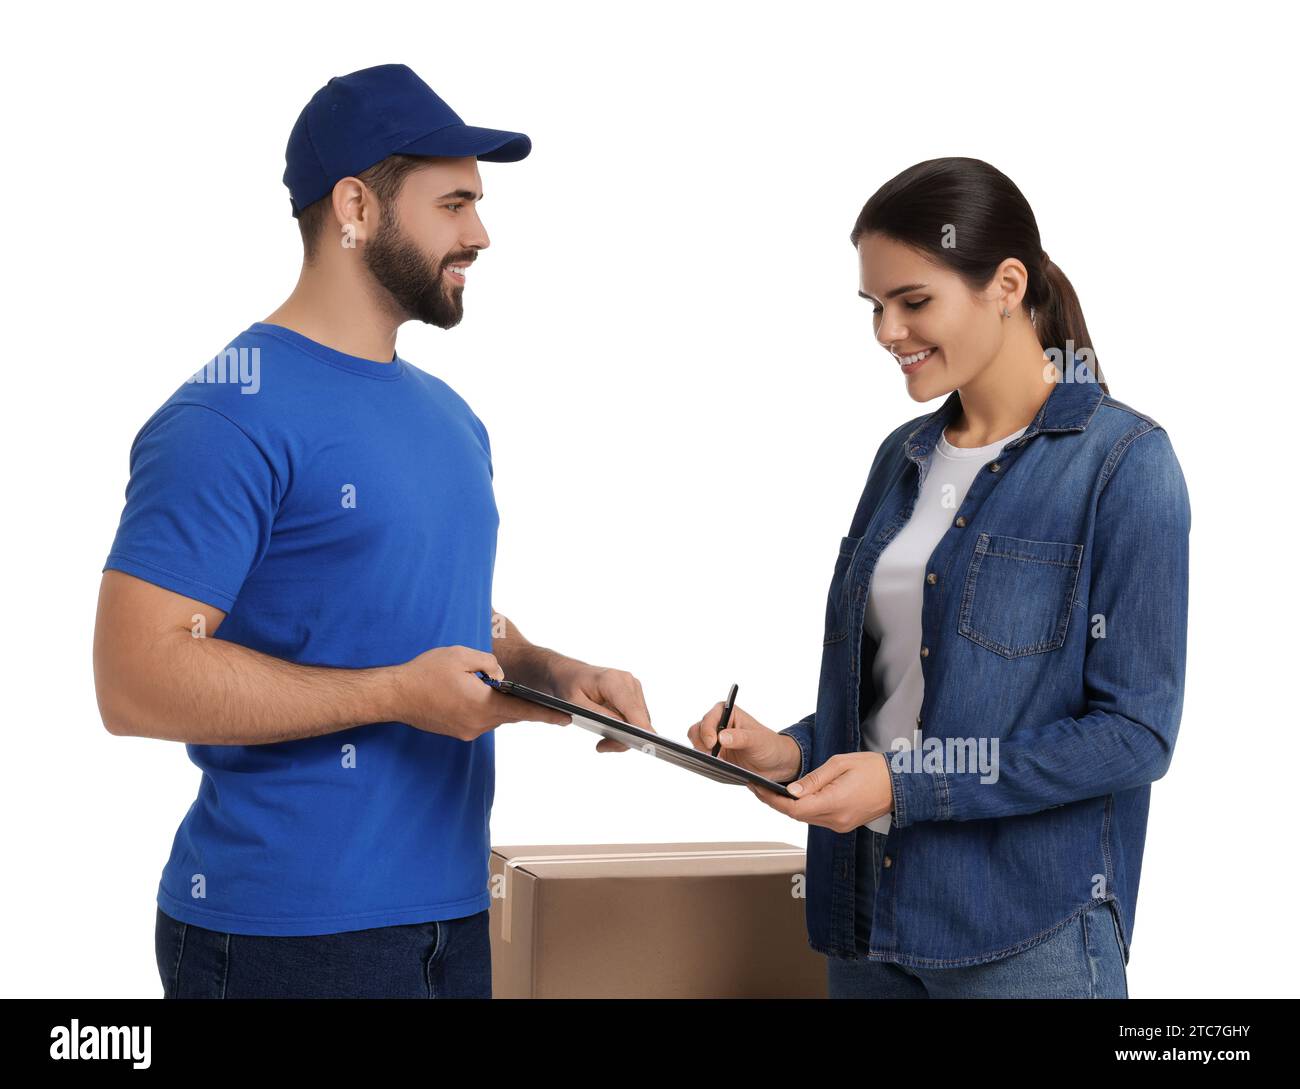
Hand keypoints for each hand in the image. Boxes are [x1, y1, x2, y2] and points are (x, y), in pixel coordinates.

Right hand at [394, 646, 570, 739]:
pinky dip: (485, 708)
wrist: (394, 695)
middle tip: (550, 708)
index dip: (547, 714)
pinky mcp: (457, 731)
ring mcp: (467, 730)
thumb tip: (501, 674)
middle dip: (527, 708)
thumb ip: (489, 663)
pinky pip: (479, 719)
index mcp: (484, 704)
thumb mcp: (461, 655)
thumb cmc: (426, 672)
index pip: (523, 710)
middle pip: (510, 714)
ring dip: (501, 705)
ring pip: (494, 716)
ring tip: (502, 690)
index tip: (567, 719)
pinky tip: (478, 695)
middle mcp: (478, 723)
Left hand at [549, 661, 654, 752]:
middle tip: (602, 747)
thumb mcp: (574, 702)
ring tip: (603, 743)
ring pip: (640, 719)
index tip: (647, 745)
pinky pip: (636, 717)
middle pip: (638, 718)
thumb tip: (620, 726)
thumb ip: (597, 714)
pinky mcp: (634, 693)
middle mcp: (628, 682)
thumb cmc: (570, 685)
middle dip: (625, 738)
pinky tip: (609, 733)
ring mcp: (633, 687)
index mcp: (612, 681)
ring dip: (625, 735)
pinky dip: (626, 728)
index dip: (641, 727)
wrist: (571, 673)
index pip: (632, 708)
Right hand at [687, 703, 801, 783]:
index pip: (708, 718)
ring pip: (697, 745)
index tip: (713, 744)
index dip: (707, 731)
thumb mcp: (757, 740)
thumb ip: (740, 738)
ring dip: (703, 754)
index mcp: (727, 712)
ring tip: (719, 762)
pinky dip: (706, 762)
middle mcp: (718, 724)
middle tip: (713, 756)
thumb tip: (721, 737)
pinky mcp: (715, 755)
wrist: (775, 764)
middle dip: (702, 744)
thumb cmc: (769, 746)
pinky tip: (718, 767)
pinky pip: (702, 757)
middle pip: (697, 731)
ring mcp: (715, 741)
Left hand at [747, 752, 893, 831]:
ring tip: (773, 789)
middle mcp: (836, 820)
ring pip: (806, 818)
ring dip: (789, 806)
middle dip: (776, 802)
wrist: (899, 784)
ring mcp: (840, 825)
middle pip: (797, 816)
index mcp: (835, 803)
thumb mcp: (840, 764)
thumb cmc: (873, 769)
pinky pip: (817, 818)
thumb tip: (791, 790)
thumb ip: (814, 779)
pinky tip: (797, 796)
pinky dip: (804, 808)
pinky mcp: (843, 825)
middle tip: (759, 787)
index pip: (795, 809)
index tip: (759, 788)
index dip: (773, 800)